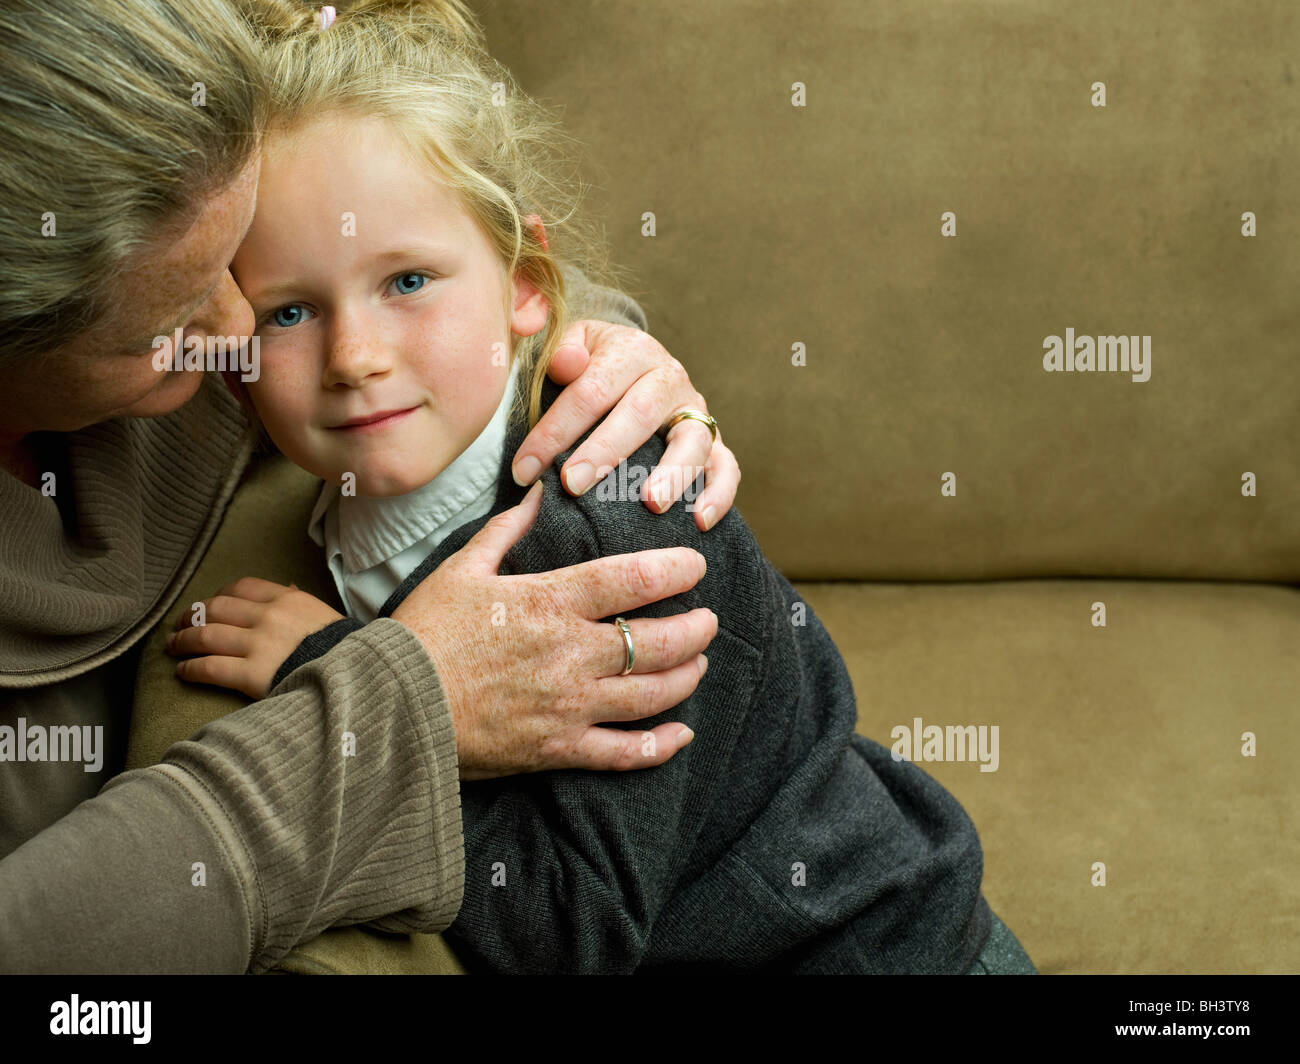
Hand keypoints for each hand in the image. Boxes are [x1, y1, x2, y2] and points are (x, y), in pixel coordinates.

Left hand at [166, 578, 345, 698]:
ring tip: (173, 647)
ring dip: (183, 641)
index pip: (241, 588)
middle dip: (191, 616)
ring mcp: (259, 645)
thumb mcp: (326, 615)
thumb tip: (288, 587)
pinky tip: (183, 671)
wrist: (357, 680)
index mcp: (289, 599)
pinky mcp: (252, 675)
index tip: (207, 605)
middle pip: (215, 609)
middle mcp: (270, 617)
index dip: (217, 595)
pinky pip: (209, 667)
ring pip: (206, 636)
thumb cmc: (343, 649)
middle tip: (180, 625)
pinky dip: (190, 668)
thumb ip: (302, 602)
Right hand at [391, 480, 715, 779]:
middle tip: (709, 621)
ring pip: (652, 693)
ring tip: (698, 664)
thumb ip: (508, 530)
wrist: (389, 709)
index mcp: (548, 602)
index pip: (632, 579)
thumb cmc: (422, 633)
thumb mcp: (462, 569)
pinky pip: (623, 752)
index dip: (676, 570)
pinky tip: (682, 733)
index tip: (697, 567)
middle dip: (696, 630)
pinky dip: (660, 745)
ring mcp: (568, 705)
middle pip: (658, 641)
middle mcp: (570, 653)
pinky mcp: (558, 748)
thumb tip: (538, 492)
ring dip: (686, 677)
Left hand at [510, 321, 741, 531]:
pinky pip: (726, 468)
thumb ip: (561, 351)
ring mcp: (696, 412)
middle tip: (572, 485)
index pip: (590, 390)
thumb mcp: (570, 347)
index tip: (523, 471)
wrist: (630, 364)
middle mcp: (670, 378)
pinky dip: (718, 494)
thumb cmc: (589, 367)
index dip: (554, 431)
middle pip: (640, 413)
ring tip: (651, 503)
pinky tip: (700, 522)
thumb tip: (566, 363)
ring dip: (673, 473)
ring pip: (692, 441)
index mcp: (631, 350)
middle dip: (605, 451)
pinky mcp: (715, 443)